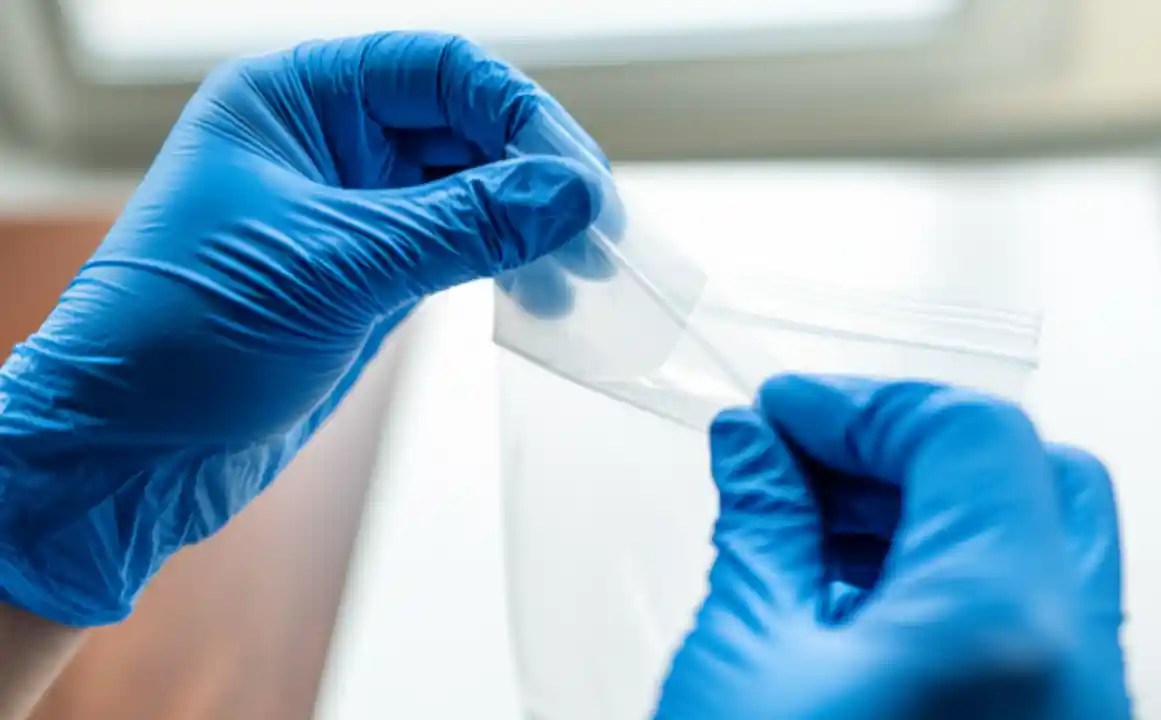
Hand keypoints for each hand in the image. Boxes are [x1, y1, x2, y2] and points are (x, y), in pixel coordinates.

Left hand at [0, 32, 604, 625]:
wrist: (130, 451)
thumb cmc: (188, 335)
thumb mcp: (340, 266)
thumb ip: (466, 224)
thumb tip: (574, 193)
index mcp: (295, 99)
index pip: (439, 72)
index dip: (520, 116)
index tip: (578, 180)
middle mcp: (325, 141)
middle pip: (463, 127)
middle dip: (534, 174)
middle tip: (596, 231)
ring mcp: (348, 209)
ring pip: (467, 191)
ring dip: (528, 225)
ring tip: (579, 275)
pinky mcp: (365, 274)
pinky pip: (455, 246)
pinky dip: (503, 262)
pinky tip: (542, 291)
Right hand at [656, 375, 1129, 719]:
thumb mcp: (744, 662)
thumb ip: (760, 528)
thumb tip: (751, 445)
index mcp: (1003, 623)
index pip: (970, 434)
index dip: (865, 405)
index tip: (786, 411)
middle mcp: (1075, 664)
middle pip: (1028, 476)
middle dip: (905, 450)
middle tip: (808, 456)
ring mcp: (1078, 706)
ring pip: (1033, 548)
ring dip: (920, 513)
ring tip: (808, 527)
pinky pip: (1025, 621)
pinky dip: (945, 580)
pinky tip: (847, 593)